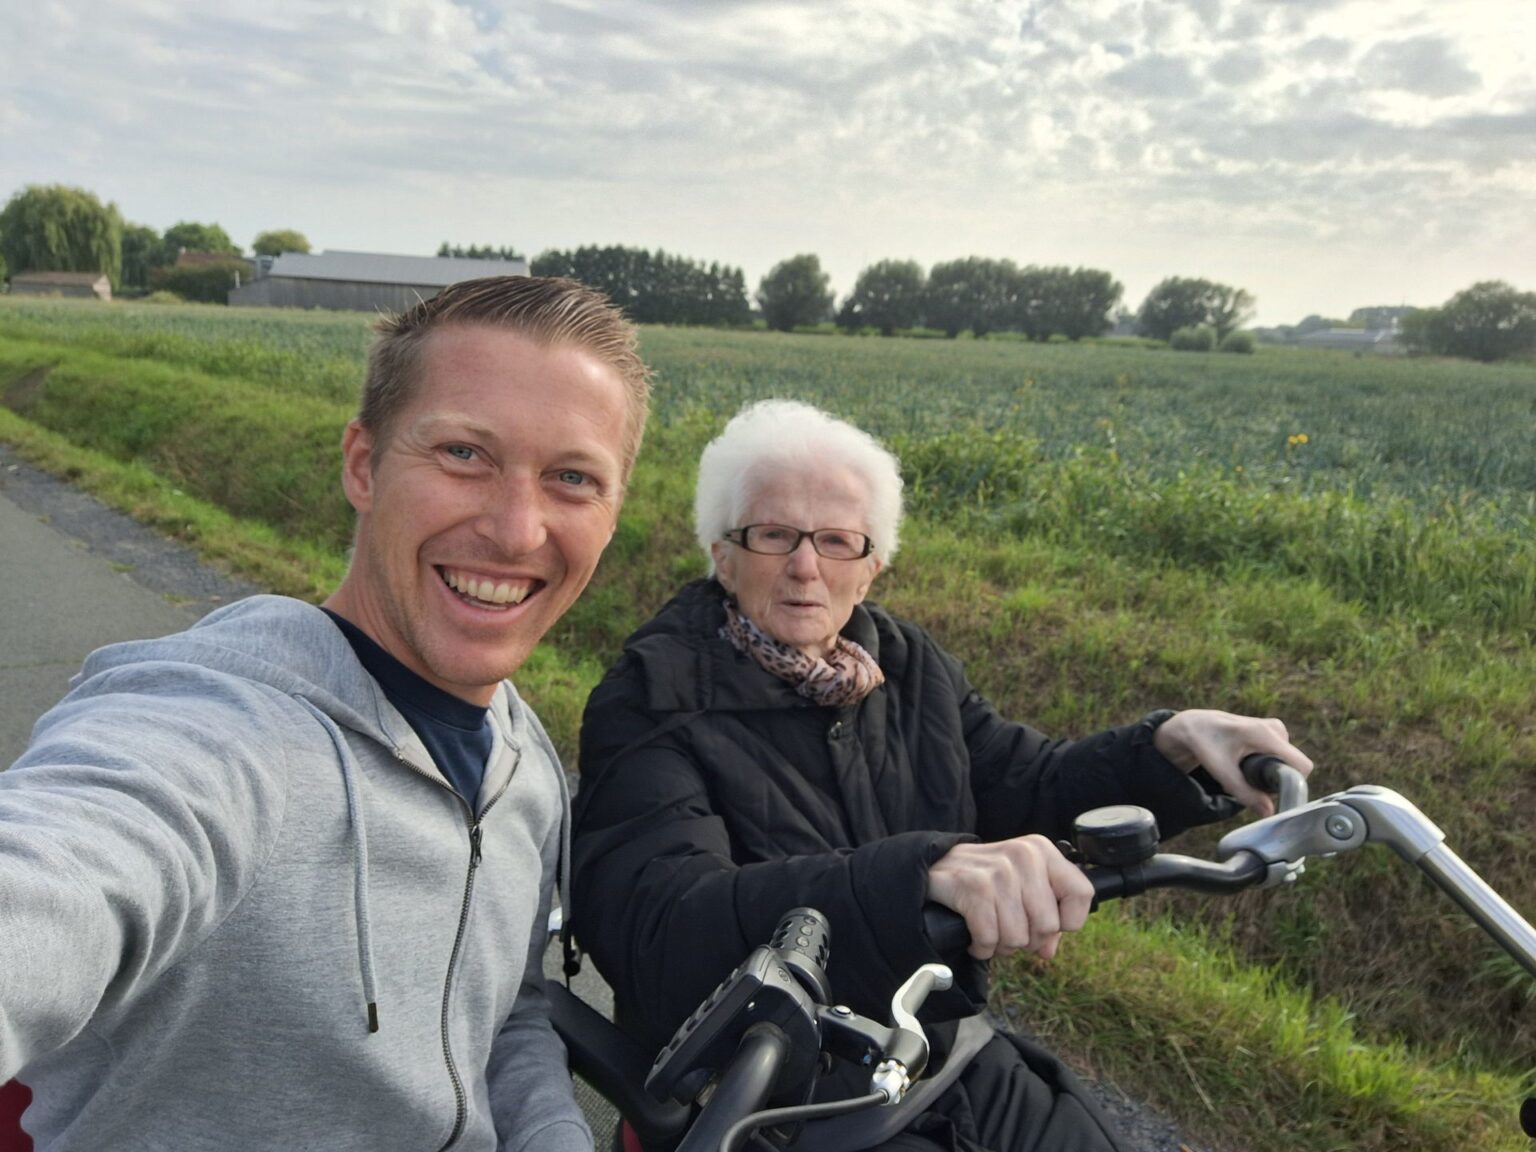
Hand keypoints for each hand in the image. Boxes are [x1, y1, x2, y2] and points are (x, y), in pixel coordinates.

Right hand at [925, 835, 1094, 961]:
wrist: (934, 867)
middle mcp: (1024, 855)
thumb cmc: (985, 880)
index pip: (1081, 894)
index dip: (1068, 922)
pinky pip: (990, 938)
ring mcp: (999, 870)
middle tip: (1007, 928)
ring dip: (1001, 945)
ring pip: (1018, 937)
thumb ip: (1044, 916)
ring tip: (989, 930)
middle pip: (1048, 925)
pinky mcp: (973, 887)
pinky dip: (981, 947)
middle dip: (1027, 939)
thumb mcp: (1021, 887)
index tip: (1045, 923)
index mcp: (1042, 851)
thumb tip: (1048, 950)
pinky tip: (974, 937)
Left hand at [1152, 709, 1313, 817]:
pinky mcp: (1272, 731)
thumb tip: (1270, 813)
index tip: (1275, 794)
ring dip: (1271, 771)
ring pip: (1287, 762)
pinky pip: (1281, 756)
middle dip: (1278, 779)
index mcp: (1266, 734)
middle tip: (1250, 781)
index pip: (1301, 764)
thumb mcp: (1222, 771)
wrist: (1196, 726)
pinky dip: (1268, 763)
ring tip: (1244, 769)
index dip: (1295, 783)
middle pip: (1294, 766)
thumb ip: (1245, 793)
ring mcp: (1275, 728)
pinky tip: (1247, 763)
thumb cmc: (1205, 745)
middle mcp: (1275, 729)